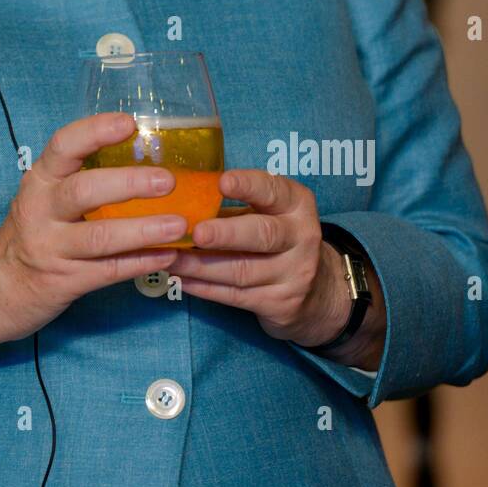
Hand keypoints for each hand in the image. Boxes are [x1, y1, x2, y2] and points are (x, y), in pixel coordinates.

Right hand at [0, 112, 188, 346]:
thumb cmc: (35, 230)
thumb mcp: (46, 197)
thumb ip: (81, 177)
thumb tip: (149, 157)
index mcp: (39, 180)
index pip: (63, 146)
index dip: (96, 131)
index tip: (130, 123)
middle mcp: (40, 210)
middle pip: (83, 191)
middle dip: (129, 183)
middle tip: (168, 180)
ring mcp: (50, 248)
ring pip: (99, 237)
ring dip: (143, 230)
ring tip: (178, 225)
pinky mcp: (63, 281)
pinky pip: (108, 271)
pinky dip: (141, 262)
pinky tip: (169, 256)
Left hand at [163, 169, 352, 347]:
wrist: (317, 292)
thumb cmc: (276, 239)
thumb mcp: (267, 214)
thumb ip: (232, 206)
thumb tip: (178, 200)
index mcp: (296, 205)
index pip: (274, 191)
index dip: (248, 185)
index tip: (222, 182)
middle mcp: (301, 238)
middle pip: (262, 235)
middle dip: (226, 234)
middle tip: (196, 232)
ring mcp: (294, 274)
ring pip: (242, 270)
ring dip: (201, 265)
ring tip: (170, 259)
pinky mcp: (280, 304)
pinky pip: (236, 296)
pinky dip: (205, 288)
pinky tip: (182, 281)